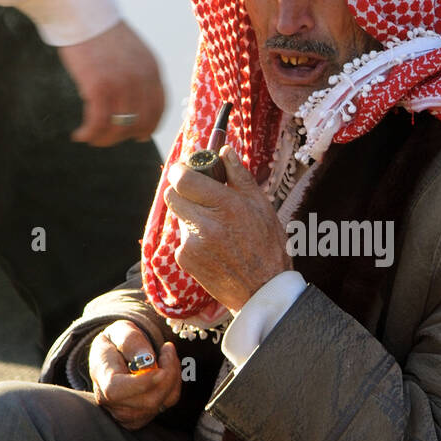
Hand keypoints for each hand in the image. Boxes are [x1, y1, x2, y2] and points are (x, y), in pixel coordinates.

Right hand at [58, 20, 165, 145]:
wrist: (81, 12)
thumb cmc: (100, 31)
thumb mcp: (131, 51)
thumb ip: (137, 74)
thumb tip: (133, 102)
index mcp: (153, 69)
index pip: (159, 108)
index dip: (150, 126)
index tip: (138, 135)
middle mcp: (143, 79)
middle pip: (140, 123)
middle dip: (123, 136)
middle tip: (108, 138)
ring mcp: (123, 84)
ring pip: (119, 128)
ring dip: (104, 139)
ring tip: (91, 138)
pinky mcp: (100, 88)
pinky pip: (98, 123)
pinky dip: (89, 134)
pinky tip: (79, 135)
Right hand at [88, 321, 180, 429]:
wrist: (116, 355)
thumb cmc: (117, 341)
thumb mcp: (120, 331)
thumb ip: (131, 342)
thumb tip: (148, 360)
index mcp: (100, 375)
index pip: (117, 390)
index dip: (142, 383)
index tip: (160, 368)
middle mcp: (109, 401)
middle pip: (147, 400)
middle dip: (167, 374)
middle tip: (168, 348)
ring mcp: (125, 414)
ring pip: (161, 402)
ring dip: (172, 376)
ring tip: (166, 354)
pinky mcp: (140, 418)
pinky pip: (167, 402)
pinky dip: (174, 384)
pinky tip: (167, 368)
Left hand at [164, 146, 290, 312]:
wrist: (263, 290)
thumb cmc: (268, 246)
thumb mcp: (261, 206)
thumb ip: (239, 175)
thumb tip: (224, 150)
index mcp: (226, 205)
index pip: (183, 179)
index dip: (181, 171)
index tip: (185, 170)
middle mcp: (205, 224)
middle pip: (173, 195)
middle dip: (182, 191)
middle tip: (198, 194)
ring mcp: (192, 244)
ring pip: (178, 216)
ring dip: (191, 215)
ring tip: (215, 227)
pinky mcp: (186, 260)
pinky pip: (181, 238)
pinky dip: (193, 238)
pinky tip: (213, 247)